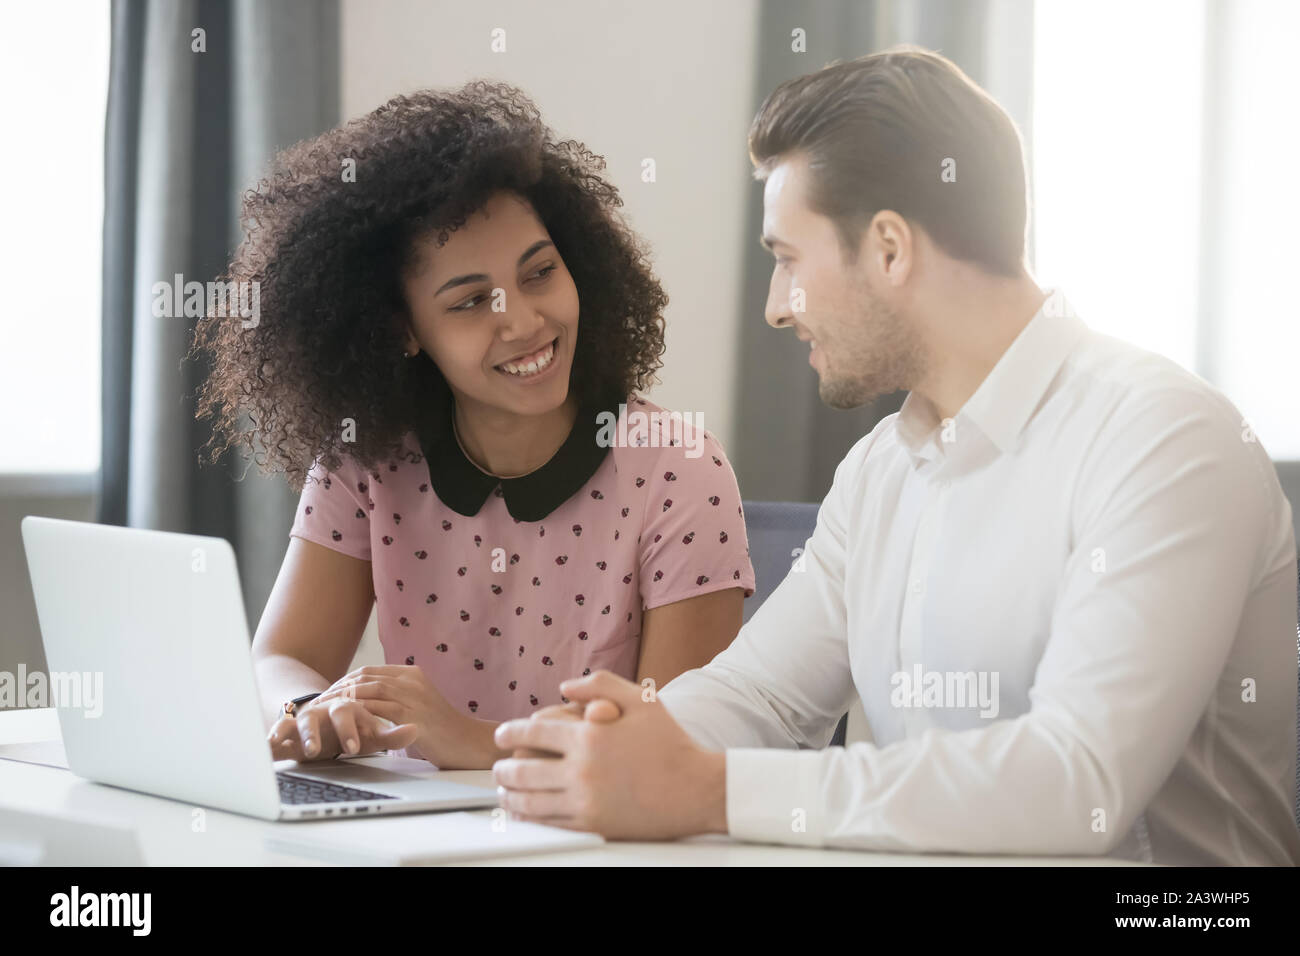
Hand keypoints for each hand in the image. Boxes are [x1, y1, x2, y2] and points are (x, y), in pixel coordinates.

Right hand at [267, 695, 418, 761]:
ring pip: (302, 721)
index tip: (356, 748)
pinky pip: (277, 732)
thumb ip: (392, 736)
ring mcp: (305, 720)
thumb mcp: (370, 737)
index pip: (353, 711)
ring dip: (306, 733)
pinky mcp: (286, 733)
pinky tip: (270, 746)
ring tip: (310, 750)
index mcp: (348, 708)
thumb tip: (416, 730)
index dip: (354, 728)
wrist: (320, 729)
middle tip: (347, 749)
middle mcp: (326, 711)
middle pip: (332, 712)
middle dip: (339, 728)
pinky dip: (272, 739)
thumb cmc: (348, 733)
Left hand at [310, 664, 489, 768]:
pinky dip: (358, 713)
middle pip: (364, 677)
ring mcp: (414, 696)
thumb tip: (369, 707)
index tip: (326, 695)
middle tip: (317, 704)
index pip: (369, 671)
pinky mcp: (414, 715)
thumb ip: (397, 702)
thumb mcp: (418, 708)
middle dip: (337, 689)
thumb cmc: (443, 732)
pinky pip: (379, 709)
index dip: (344, 681)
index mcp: (412, 674)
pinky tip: (343, 723)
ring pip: (369, 689)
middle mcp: (412, 680)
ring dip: (343, 700)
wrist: (469, 743)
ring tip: (323, 713)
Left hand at [492, 671, 726, 838]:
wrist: (697, 789)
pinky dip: (529, 819)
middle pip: (523, 770)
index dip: (509, 734)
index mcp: (589, 737)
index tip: (500, 736)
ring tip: (503, 792)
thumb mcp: (641, 698)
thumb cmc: (671, 742)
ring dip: (509, 796)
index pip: (533, 733)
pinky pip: (549, 823)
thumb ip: (600, 683)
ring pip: (530, 801)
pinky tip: (525, 813)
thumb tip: (563, 687)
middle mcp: (582, 770)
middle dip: (502, 769)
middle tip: (496, 768)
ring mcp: (586, 801)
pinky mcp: (593, 825)